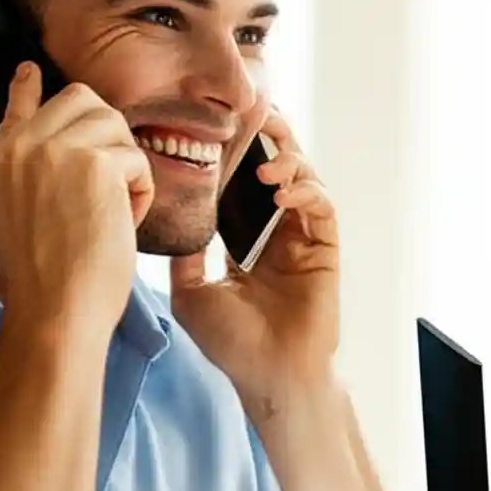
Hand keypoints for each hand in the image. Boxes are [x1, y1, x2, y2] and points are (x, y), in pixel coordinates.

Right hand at [0, 61, 153, 338]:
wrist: (56, 306)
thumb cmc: (47, 280)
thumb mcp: (11, 219)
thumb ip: (24, 181)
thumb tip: (47, 164)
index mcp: (1, 162)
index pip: (17, 107)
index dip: (29, 88)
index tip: (31, 72)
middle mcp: (24, 147)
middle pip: (81, 100)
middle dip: (110, 133)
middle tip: (117, 175)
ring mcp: (57, 150)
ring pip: (115, 125)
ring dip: (128, 166)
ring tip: (117, 207)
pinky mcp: (95, 163)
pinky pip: (137, 160)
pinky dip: (141, 192)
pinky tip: (124, 220)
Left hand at [170, 109, 338, 401]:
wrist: (268, 376)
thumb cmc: (233, 344)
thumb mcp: (190, 291)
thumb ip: (183, 254)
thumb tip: (164, 219)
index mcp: (249, 242)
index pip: (245, 184)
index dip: (238, 152)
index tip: (220, 125)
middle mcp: (279, 235)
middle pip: (280, 170)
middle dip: (271, 138)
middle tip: (255, 114)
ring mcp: (305, 241)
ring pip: (305, 180)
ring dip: (288, 163)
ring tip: (266, 165)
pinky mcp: (326, 250)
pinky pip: (322, 208)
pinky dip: (305, 192)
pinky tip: (281, 193)